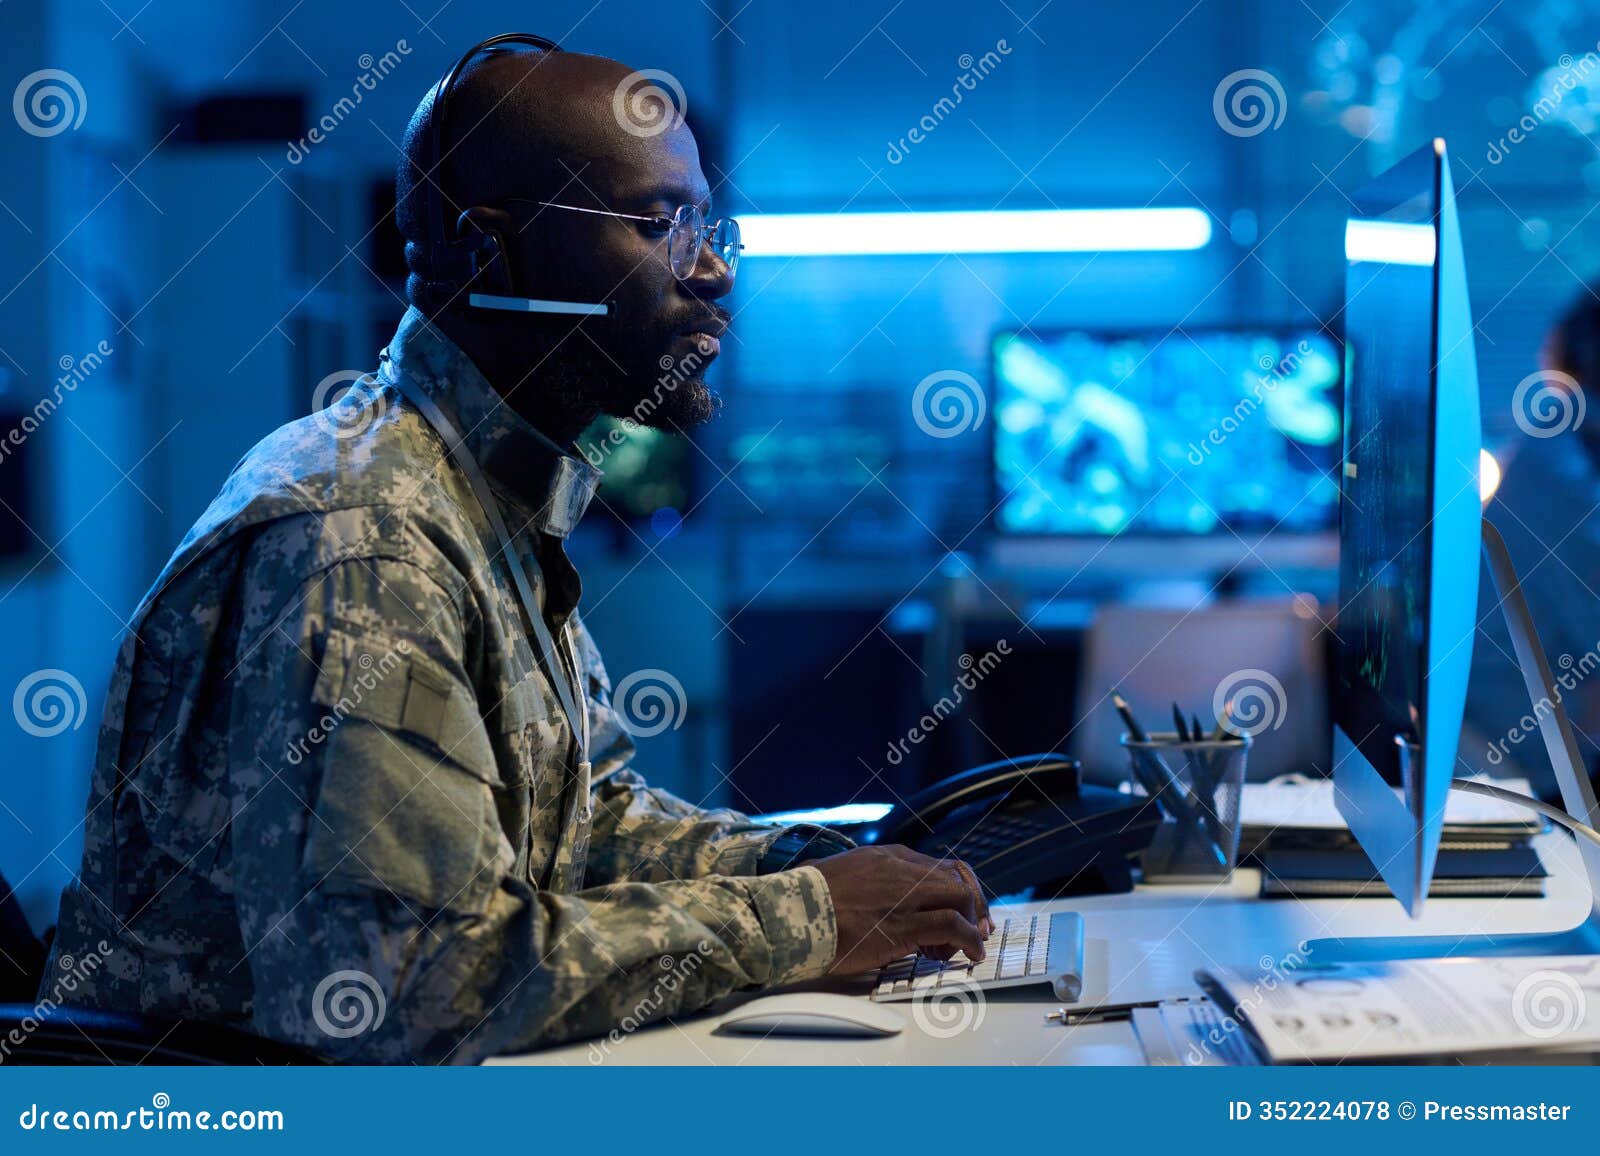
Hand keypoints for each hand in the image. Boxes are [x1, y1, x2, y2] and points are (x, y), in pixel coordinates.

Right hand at [811, 845, 991, 974]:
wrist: (789, 914)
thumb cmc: (806, 901)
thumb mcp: (841, 876)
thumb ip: (866, 881)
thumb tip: (873, 896)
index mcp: (887, 856)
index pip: (939, 866)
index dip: (959, 888)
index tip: (965, 908)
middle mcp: (900, 870)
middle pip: (958, 879)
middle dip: (975, 905)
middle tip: (979, 928)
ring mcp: (903, 896)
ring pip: (960, 898)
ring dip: (972, 924)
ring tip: (970, 945)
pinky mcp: (902, 925)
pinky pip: (952, 926)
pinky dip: (969, 940)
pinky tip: (969, 953)